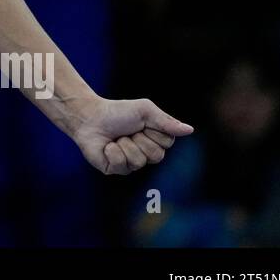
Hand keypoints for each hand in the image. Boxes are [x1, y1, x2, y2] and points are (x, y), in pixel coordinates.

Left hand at [71, 98, 193, 174]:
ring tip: (117, 137)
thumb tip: (190, 130)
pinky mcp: (114, 169)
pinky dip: (112, 151)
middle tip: (128, 131)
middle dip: (139, 139)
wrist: (90, 116)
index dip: (154, 132)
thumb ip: (166, 121)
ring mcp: (130, 164)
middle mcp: (145, 155)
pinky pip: (121, 164)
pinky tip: (107, 146)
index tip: (142, 123)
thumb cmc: (118, 112)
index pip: (167, 144)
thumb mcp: (145, 110)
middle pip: (156, 156)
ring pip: (138, 161)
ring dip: (125, 144)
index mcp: (155, 141)